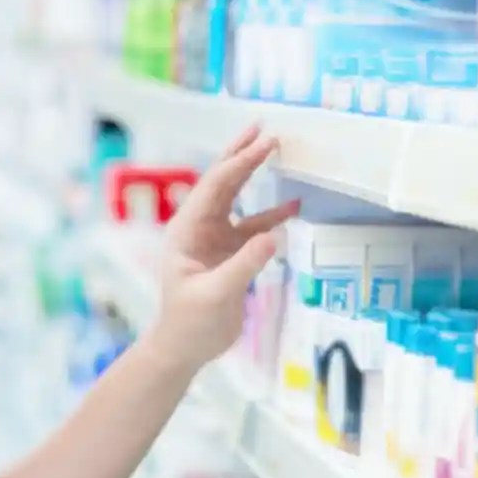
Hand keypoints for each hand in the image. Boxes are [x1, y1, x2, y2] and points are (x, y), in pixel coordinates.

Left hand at [141, 125, 299, 372]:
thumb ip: (243, 266)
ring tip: (275, 152)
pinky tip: (293, 208)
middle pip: (222, 183)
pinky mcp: (229, 255)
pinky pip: (252, 228)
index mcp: (186, 230)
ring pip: (237, 200)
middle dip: (242, 156)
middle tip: (264, 129)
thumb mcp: (214, 294)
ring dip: (255, 178)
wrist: (185, 348)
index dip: (239, 163)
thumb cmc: (190, 322)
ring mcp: (214, 240)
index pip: (215, 187)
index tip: (264, 143)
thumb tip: (274, 236)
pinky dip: (271, 217)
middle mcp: (198, 228)